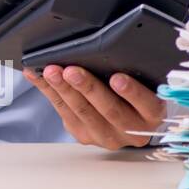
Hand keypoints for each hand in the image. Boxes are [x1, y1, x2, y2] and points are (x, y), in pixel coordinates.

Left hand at [23, 65, 164, 149]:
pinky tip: (37, 76)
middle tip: (71, 71)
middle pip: (109, 110)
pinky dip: (49, 91)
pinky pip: (63, 112)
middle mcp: (131, 130)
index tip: (117, 79)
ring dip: (63, 90)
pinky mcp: (84, 136)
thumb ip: (134, 74)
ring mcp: (106, 136)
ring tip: (51, 72)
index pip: (146, 104)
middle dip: (87, 88)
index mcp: (151, 115)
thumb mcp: (145, 85)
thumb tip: (108, 52)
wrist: (128, 121)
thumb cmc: (135, 96)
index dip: (132, 93)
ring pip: (82, 112)